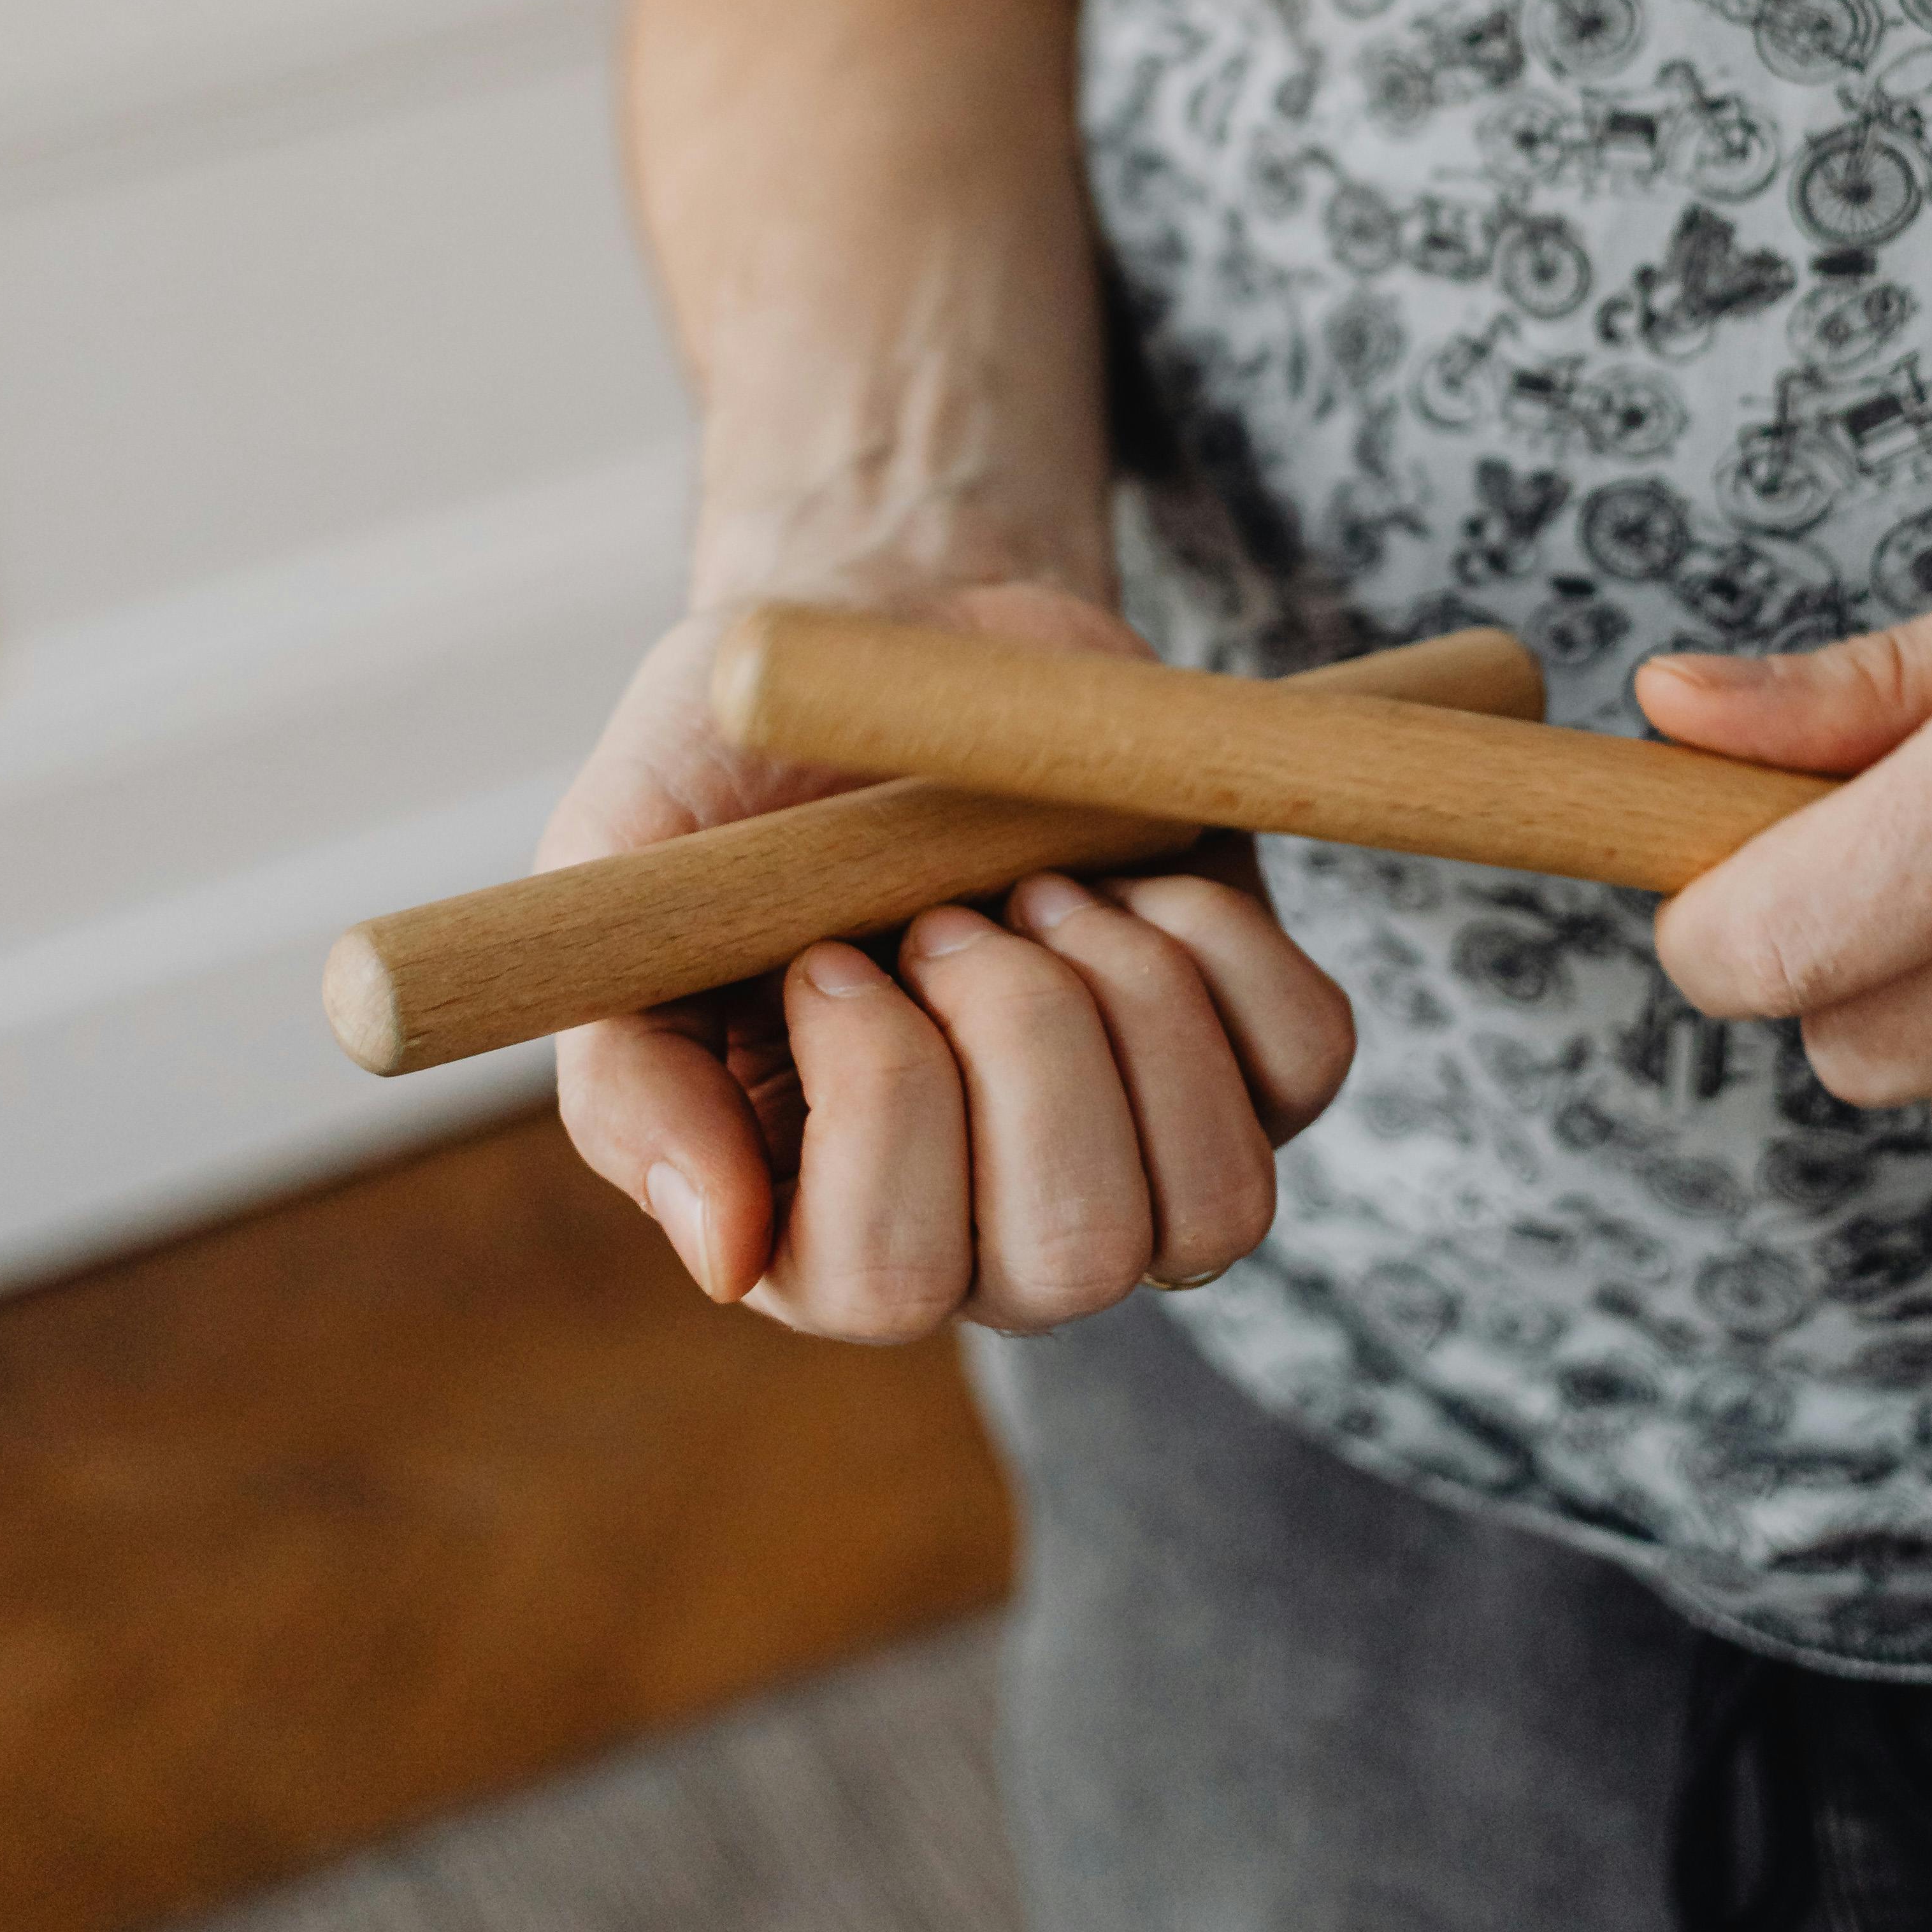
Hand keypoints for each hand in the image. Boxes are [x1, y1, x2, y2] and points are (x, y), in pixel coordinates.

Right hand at [547, 579, 1354, 1336]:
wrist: (884, 648)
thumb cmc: (734, 782)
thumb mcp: (624, 893)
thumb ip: (629, 1083)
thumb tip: (727, 1262)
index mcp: (822, 1230)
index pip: (889, 1283)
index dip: (880, 1094)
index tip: (832, 950)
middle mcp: (994, 1236)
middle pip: (1075, 1255)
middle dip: (1022, 1036)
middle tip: (947, 911)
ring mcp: (1141, 1160)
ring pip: (1216, 1201)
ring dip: (1132, 1000)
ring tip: (1043, 892)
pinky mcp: (1254, 1063)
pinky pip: (1307, 1064)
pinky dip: (1229, 947)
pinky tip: (1136, 880)